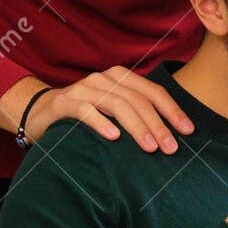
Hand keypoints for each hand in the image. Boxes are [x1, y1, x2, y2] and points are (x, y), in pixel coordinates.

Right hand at [12, 68, 195, 152]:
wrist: (40, 113)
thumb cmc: (85, 116)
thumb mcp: (113, 111)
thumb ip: (137, 115)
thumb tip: (172, 137)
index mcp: (121, 78)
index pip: (153, 92)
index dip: (172, 111)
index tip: (188, 131)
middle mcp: (105, 79)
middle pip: (138, 100)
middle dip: (158, 124)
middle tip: (171, 148)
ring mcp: (84, 88)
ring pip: (117, 104)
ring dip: (136, 126)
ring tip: (150, 147)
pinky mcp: (64, 102)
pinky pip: (86, 110)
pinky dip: (101, 123)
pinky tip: (114, 138)